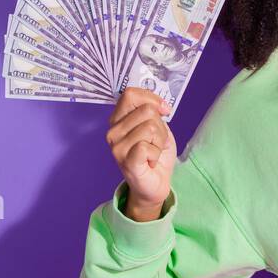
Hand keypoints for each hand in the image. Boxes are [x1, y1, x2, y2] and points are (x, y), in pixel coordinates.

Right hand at [105, 87, 175, 219]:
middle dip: (160, 126)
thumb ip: (152, 111)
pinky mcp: (126, 161)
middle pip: (147, 110)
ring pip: (151, 127)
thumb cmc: (154, 154)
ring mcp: (117, 147)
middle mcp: (113, 131)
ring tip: (153, 152)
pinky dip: (156, 153)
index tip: (164, 111)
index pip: (131, 94)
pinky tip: (150, 161)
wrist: (155, 183)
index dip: (152, 99)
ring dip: (160, 141)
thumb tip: (160, 105)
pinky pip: (147, 146)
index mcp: (118, 119)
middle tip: (156, 142)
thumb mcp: (156, 127)